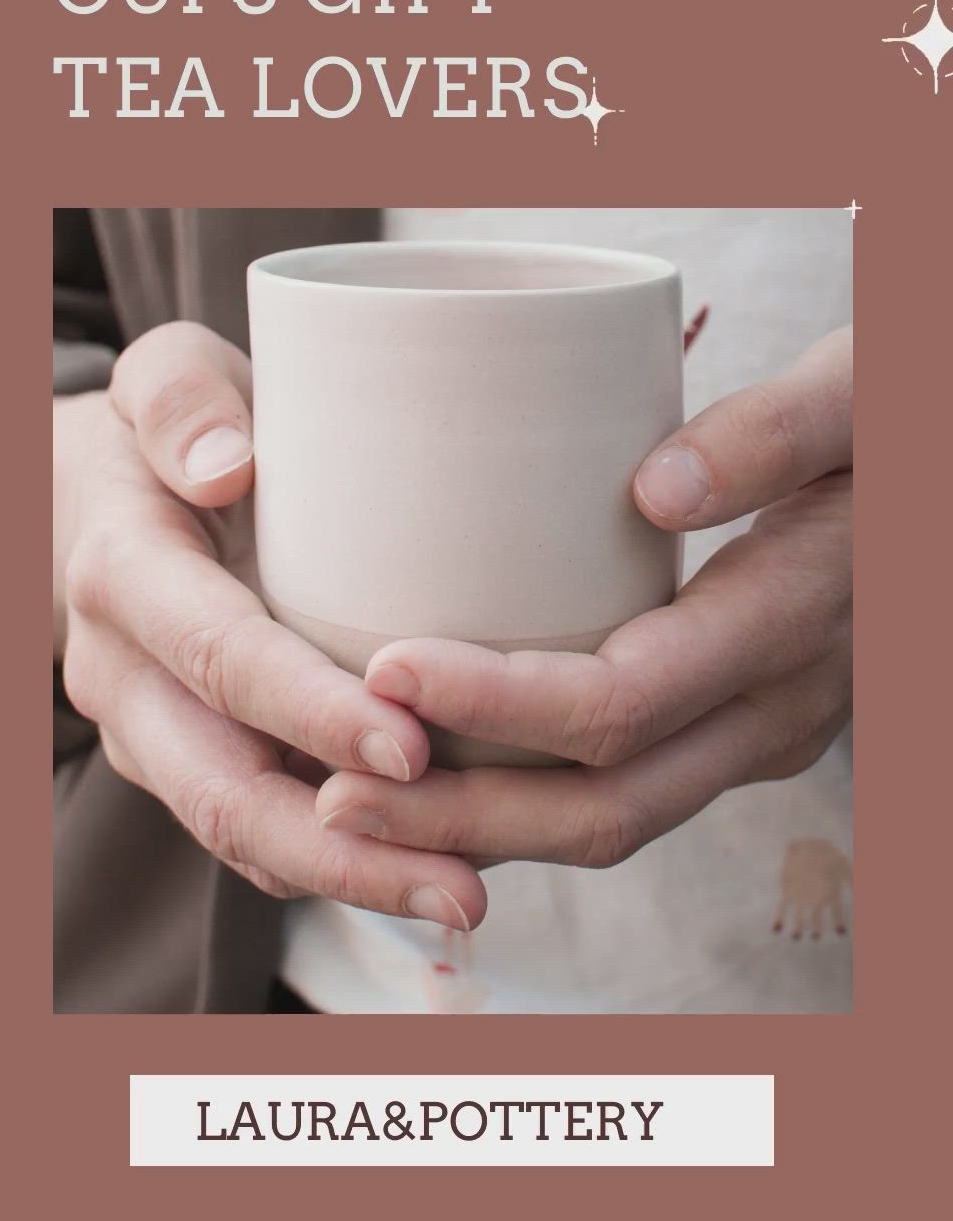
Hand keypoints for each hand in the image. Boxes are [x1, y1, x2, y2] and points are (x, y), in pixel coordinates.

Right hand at [56, 322, 484, 928]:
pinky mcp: (192, 759)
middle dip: (342, 847)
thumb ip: (182, 400)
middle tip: (464, 878)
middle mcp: (127, 674)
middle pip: (224, 786)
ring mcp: (154, 731)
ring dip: (352, 880)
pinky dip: (337, 865)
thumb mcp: (160, 375)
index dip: (308, 709)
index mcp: (124, 574)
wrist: (95, 502)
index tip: (410, 746)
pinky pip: (254, 833)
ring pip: (239, 834)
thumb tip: (230, 466)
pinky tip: (427, 877)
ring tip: (465, 901)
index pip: (219, 655)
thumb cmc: (159, 431)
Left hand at [315, 328, 852, 870]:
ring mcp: (755, 735)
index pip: (624, 702)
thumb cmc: (886, 429)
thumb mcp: (856, 399)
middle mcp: (774, 712)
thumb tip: (654, 489)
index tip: (384, 669)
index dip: (498, 703)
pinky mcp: (730, 730)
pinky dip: (522, 804)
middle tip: (335, 793)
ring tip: (357, 806)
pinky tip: (440, 777)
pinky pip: (621, 796)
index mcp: (791, 626)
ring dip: (480, 828)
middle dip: (460, 813)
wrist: (926, 502)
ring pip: (611, 823)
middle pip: (604, 808)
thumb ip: (773, 435)